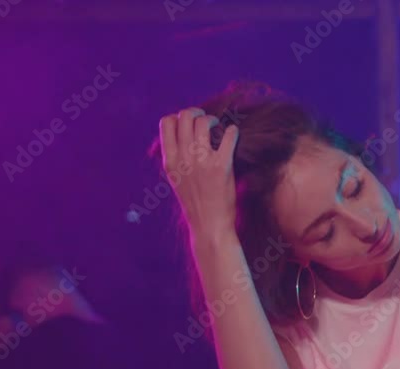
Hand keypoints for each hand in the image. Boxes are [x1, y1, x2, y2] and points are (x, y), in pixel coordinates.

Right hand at [158, 108, 238, 239]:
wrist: (209, 225)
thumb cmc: (195, 202)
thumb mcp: (176, 179)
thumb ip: (176, 158)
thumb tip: (181, 137)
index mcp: (170, 160)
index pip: (166, 123)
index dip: (178, 117)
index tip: (188, 123)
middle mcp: (183, 158)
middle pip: (185, 116)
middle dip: (197, 112)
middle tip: (206, 119)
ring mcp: (201, 160)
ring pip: (203, 122)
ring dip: (213, 119)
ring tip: (219, 126)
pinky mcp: (221, 165)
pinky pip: (228, 136)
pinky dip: (232, 131)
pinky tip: (233, 135)